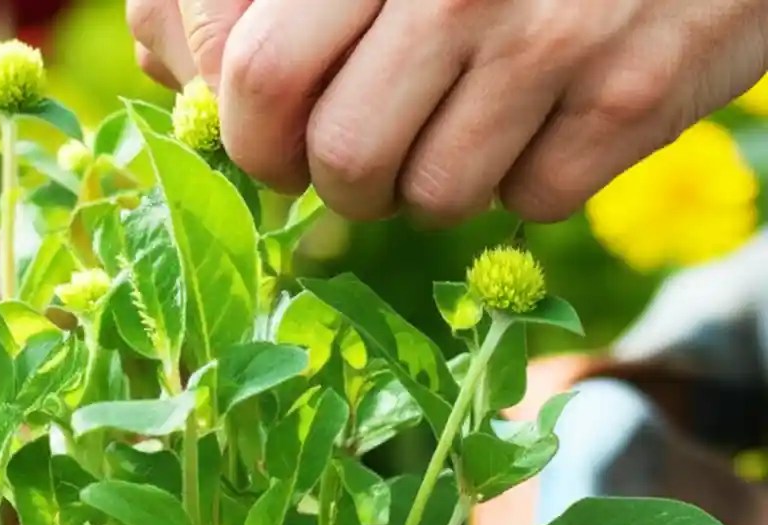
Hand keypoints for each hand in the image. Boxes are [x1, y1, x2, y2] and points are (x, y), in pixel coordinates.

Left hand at [128, 0, 767, 223]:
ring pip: (430, 198)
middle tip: (357, 151)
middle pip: (340, 157)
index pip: (257, 73)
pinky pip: (529, 202)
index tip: (267, 141)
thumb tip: (171, 66)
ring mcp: (552, 42)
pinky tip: (541, 117)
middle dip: (336, 177)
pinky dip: (524, 179)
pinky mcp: (632, 98)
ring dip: (430, 182)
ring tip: (459, 121)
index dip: (247, 134)